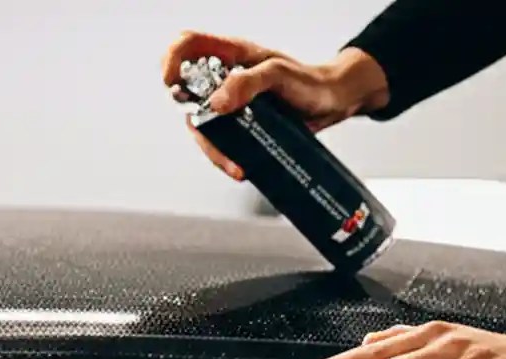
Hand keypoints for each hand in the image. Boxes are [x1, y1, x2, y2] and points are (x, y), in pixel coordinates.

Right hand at [161, 31, 389, 180]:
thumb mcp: (280, 75)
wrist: (332, 104)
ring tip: (234, 164)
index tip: (174, 84)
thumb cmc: (310, 82)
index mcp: (231, 54)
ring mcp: (229, 103)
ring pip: (201, 125)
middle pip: (186, 93)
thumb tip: (215, 102)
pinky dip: (224, 158)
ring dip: (212, 149)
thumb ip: (248, 83)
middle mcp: (224, 78)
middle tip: (207, 133)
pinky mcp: (238, 125)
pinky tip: (240, 167)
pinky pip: (219, 142)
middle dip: (192, 118)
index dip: (172, 59)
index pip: (188, 44)